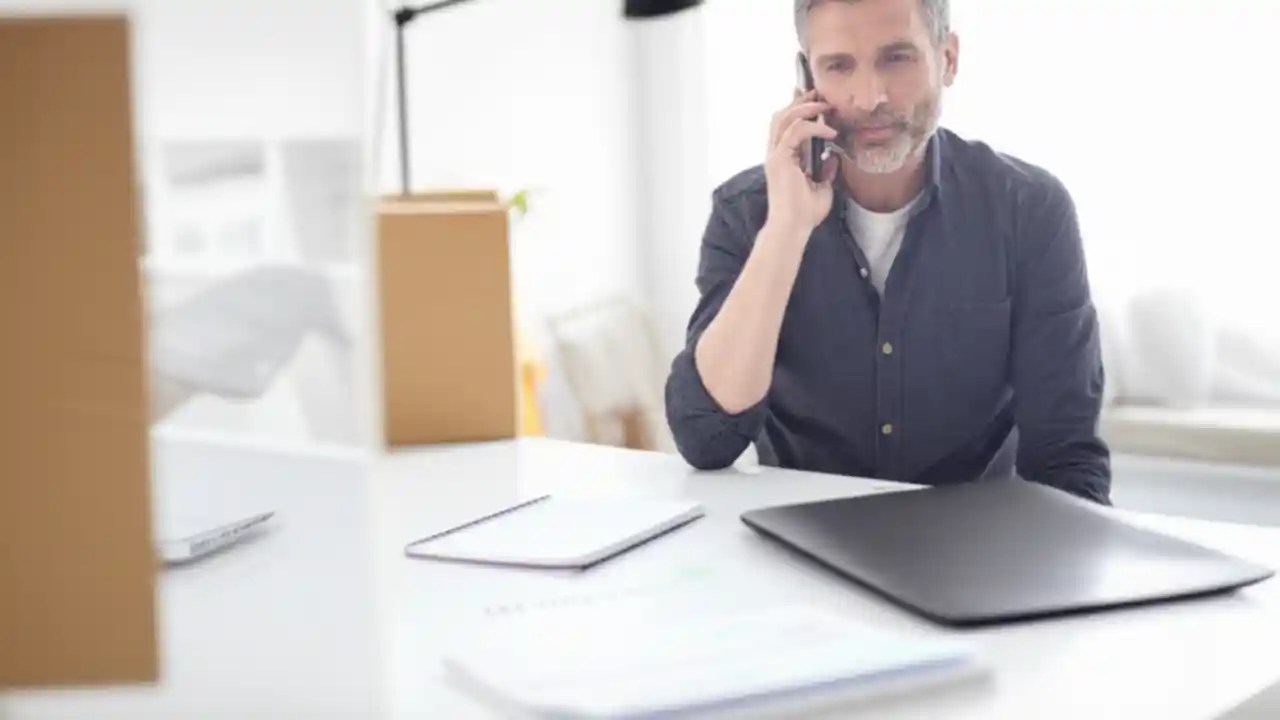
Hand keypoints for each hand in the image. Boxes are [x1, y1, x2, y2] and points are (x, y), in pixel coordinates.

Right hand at [764, 89, 839, 236]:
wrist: (792, 227)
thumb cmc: (804, 214)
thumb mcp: (821, 188)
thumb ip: (825, 172)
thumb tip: (833, 158)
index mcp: (782, 158)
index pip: (785, 125)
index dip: (798, 108)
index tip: (816, 100)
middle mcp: (774, 153)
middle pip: (781, 115)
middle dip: (800, 101)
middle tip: (820, 93)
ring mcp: (775, 155)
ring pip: (784, 117)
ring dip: (806, 108)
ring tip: (825, 106)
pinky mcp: (779, 159)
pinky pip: (796, 131)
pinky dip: (815, 127)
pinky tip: (830, 132)